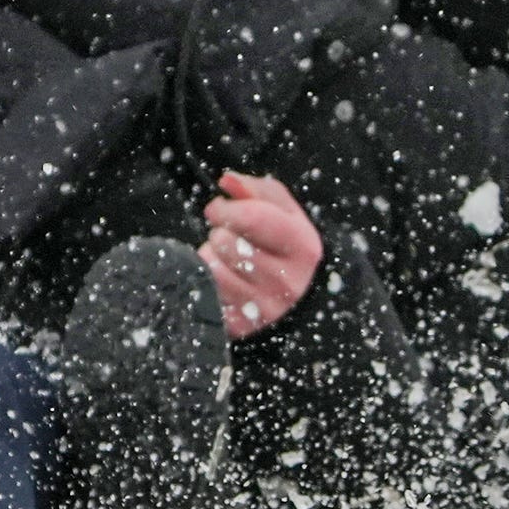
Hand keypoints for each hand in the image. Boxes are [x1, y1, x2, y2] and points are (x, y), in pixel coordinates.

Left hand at [199, 171, 322, 338]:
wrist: (303, 300)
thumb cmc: (287, 247)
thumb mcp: (286, 215)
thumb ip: (258, 191)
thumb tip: (227, 181)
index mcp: (303, 247)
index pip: (251, 218)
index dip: (225, 208)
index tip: (217, 208)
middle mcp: (287, 282)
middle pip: (226, 242)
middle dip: (219, 233)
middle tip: (228, 237)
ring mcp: (265, 308)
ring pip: (211, 268)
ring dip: (210, 257)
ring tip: (225, 258)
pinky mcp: (242, 326)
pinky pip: (205, 293)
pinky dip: (206, 281)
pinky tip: (222, 279)